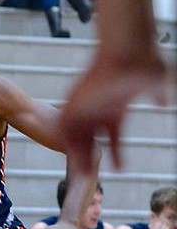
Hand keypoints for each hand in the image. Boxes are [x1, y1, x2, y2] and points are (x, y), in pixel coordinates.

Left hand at [60, 56, 166, 173]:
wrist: (125, 51)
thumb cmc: (142, 63)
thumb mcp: (153, 81)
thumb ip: (157, 93)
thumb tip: (163, 102)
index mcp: (114, 110)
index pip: (115, 138)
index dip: (117, 154)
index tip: (121, 169)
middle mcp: (97, 111)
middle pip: (92, 142)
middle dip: (92, 159)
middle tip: (92, 177)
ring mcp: (83, 108)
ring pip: (78, 139)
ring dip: (79, 156)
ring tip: (81, 174)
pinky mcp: (71, 104)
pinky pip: (64, 129)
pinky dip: (66, 142)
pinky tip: (69, 157)